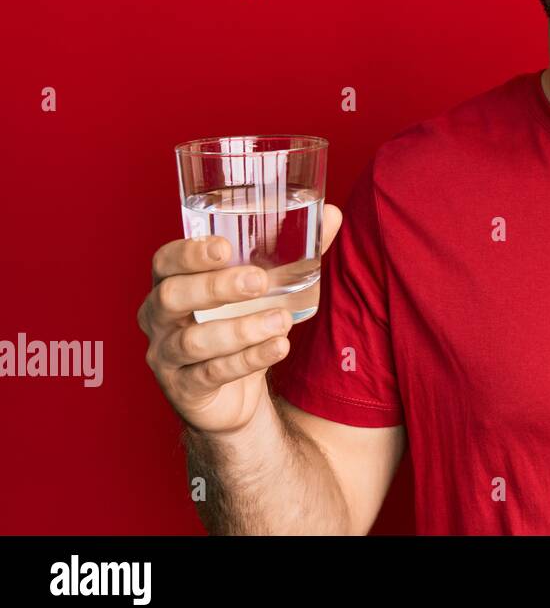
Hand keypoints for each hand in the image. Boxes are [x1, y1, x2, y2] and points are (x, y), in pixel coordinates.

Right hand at [138, 204, 343, 435]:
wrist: (232, 393)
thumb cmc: (240, 323)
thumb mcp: (264, 288)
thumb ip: (294, 252)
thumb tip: (332, 213)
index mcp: (171, 283)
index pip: (165, 261)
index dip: (189, 253)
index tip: (225, 247)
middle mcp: (158, 318)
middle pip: (173, 296)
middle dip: (216, 287)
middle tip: (260, 281)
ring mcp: (166, 356)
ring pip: (194, 340)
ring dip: (241, 329)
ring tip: (281, 320)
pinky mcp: (184, 389)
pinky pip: (212, 374)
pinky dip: (248, 360)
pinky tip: (278, 348)